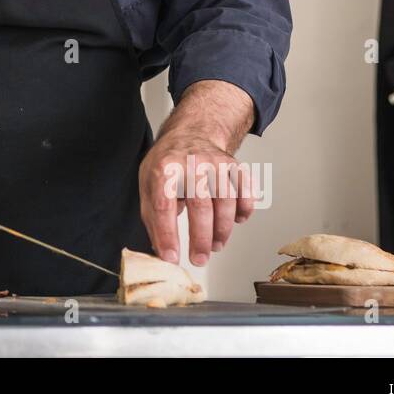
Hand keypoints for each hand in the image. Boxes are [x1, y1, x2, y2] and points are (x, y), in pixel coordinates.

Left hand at [138, 80, 256, 265]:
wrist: (190, 134)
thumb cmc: (168, 164)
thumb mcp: (148, 185)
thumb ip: (153, 218)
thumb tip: (163, 252)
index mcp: (163, 168)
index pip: (164, 205)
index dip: (168, 235)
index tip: (171, 257)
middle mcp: (191, 163)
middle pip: (199, 205)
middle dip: (200, 239)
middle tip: (199, 259)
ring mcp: (215, 163)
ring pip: (225, 201)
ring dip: (222, 230)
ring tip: (215, 245)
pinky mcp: (233, 165)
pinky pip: (245, 191)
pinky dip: (244, 210)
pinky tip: (236, 221)